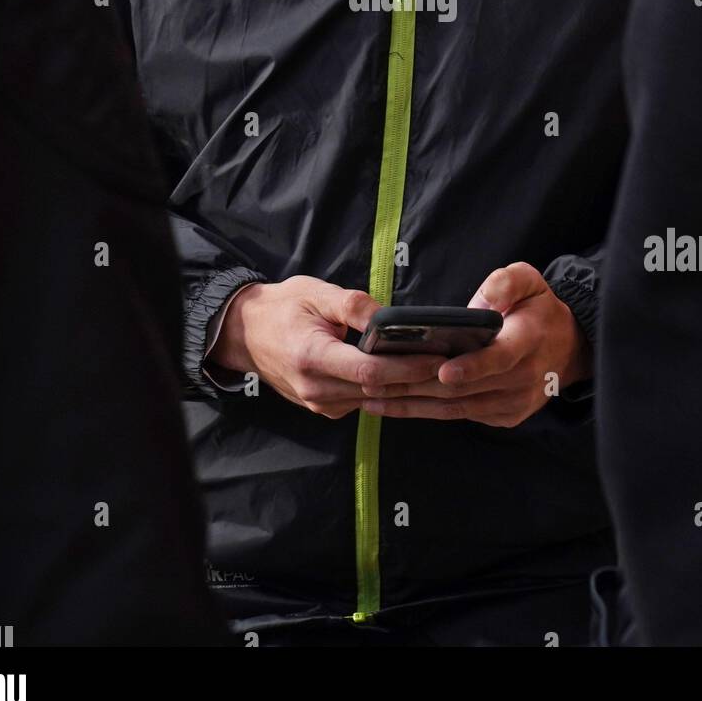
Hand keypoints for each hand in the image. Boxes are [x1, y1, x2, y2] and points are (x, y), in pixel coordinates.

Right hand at [208, 276, 447, 418]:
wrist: (245, 334)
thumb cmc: (281, 307)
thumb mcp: (313, 292)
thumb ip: (351, 304)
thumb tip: (387, 316)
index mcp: (312, 357)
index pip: (369, 371)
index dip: (406, 366)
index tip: (437, 357)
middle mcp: (316, 389)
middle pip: (378, 390)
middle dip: (418, 379)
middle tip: (456, 366)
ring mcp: (320, 404)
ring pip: (374, 400)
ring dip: (409, 389)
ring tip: (446, 373)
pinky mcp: (325, 408)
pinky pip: (364, 402)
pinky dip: (390, 391)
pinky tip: (415, 378)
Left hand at [361, 262, 589, 426]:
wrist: (566, 348)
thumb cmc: (537, 308)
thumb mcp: (530, 281)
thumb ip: (508, 283)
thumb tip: (483, 300)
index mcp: (528, 341)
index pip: (500, 357)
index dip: (472, 366)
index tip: (442, 370)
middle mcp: (522, 378)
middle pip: (466, 387)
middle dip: (418, 386)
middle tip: (375, 381)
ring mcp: (513, 402)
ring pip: (457, 407)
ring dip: (412, 404)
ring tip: (371, 397)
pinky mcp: (503, 416)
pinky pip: (459, 416)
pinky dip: (425, 411)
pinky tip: (393, 405)